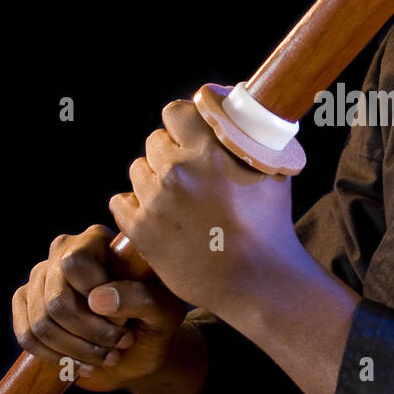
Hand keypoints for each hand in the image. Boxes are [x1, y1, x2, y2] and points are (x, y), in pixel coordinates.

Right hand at [12, 224, 189, 390]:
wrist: (137, 349)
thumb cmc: (154, 322)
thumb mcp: (164, 312)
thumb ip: (142, 299)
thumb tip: (98, 300)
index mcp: (97, 240)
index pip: (76, 265)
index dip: (97, 299)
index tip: (126, 322)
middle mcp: (63, 250)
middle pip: (57, 299)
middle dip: (90, 333)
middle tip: (119, 345)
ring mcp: (40, 276)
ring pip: (42, 322)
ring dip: (76, 350)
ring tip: (106, 357)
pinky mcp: (26, 303)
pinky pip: (27, 336)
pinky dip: (55, 358)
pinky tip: (80, 365)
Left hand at [108, 90, 301, 328]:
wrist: (258, 281)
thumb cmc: (271, 227)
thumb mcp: (273, 172)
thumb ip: (253, 140)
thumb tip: (243, 115)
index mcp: (209, 150)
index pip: (175, 112)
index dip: (183, 123)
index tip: (190, 135)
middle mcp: (178, 170)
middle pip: (155, 141)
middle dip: (170, 153)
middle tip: (189, 174)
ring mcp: (156, 201)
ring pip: (138, 170)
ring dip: (153, 179)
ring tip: (176, 200)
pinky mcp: (141, 230)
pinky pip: (121, 202)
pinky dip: (135, 206)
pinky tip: (155, 215)